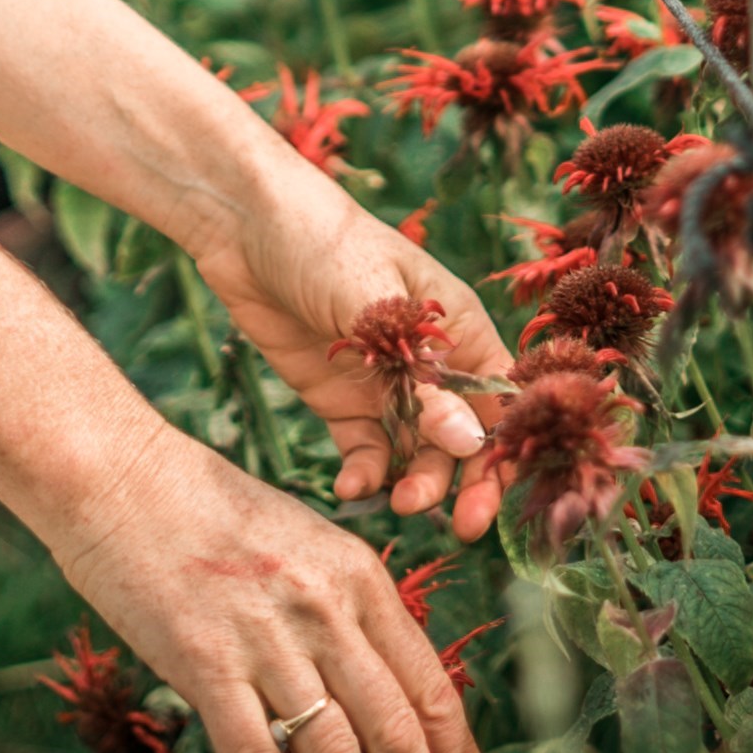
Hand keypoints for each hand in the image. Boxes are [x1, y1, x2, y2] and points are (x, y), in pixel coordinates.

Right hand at [48, 431, 499, 752]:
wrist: (120, 476)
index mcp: (360, 576)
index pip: (428, 685)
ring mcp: (267, 637)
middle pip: (393, 729)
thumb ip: (344, 613)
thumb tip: (377, 695)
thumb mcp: (304, 545)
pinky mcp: (206, 663)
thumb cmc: (208, 510)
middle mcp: (326, 609)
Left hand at [203, 178, 515, 536]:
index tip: (501, 491)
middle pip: (465, 435)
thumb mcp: (373, 303)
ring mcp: (385, 383)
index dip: (508, 446)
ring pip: (418, 451)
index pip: (501, 397)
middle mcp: (429, 362)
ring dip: (418, 483)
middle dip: (469, 481)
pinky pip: (366, 449)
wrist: (244, 225)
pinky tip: (350, 486)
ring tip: (398, 505)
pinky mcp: (341, 399)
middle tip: (460, 527)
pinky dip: (366, 473)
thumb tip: (467, 441)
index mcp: (457, 327)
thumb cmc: (325, 241)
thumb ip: (417, 375)